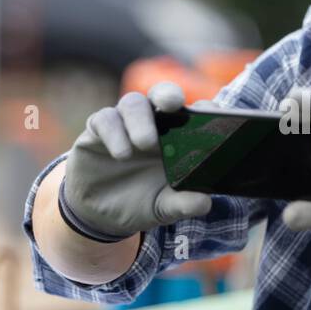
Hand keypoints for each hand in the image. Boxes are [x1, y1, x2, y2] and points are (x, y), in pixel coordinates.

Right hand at [57, 82, 211, 241]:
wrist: (100, 215)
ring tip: (144, 142)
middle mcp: (153, 124)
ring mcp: (125, 124)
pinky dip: (114, 132)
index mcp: (177, 138)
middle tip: (172, 104)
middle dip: (169, 94)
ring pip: (133, 102)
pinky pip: (105, 119)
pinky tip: (122, 154)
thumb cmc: (140, 202)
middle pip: (163, 95)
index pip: (195, 113)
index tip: (212, 115)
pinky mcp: (98, 130)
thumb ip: (182, 204)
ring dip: (140, 119)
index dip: (205, 108)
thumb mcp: (164, 208)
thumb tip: (204, 203)